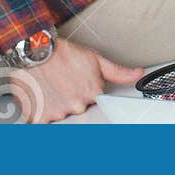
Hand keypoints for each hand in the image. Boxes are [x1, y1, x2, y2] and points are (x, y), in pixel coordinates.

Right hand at [9, 37, 141, 122]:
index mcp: (92, 94)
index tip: (76, 88)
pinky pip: (42, 125)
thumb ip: (118, 72)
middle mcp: (78, 106)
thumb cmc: (64, 53)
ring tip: (49, 89)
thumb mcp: (95, 59)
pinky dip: (40, 117)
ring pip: (59, 117)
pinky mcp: (40, 116)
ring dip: (54, 108)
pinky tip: (40, 102)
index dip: (83, 96)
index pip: (92, 104)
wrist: (36, 50)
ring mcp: (58, 113)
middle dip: (68, 102)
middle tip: (60, 86)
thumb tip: (138, 74)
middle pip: (75, 111)